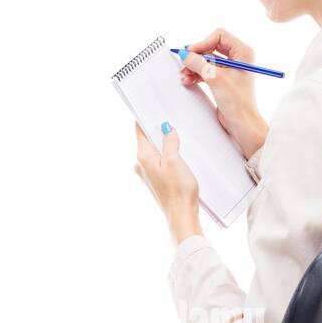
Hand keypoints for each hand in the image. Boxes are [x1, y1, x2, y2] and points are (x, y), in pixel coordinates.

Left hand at [134, 121, 202, 245]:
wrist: (181, 216)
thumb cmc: (178, 191)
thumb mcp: (175, 160)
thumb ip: (169, 142)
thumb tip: (166, 128)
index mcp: (143, 157)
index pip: (140, 130)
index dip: (146, 117)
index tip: (152, 106)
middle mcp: (140, 165)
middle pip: (146, 140)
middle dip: (157, 129)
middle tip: (170, 117)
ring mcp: (147, 174)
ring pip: (153, 151)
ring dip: (163, 143)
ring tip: (176, 135)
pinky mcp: (155, 181)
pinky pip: (158, 161)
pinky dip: (166, 155)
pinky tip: (178, 155)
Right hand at [178, 27, 268, 159]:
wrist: (242, 124)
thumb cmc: (238, 102)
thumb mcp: (215, 79)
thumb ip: (198, 64)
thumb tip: (184, 54)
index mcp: (243, 52)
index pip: (219, 36)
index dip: (203, 42)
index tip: (191, 53)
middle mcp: (237, 58)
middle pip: (210, 47)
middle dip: (196, 57)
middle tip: (185, 64)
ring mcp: (229, 69)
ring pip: (206, 60)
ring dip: (194, 66)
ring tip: (185, 75)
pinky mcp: (222, 80)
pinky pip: (206, 71)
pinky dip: (196, 74)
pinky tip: (188, 80)